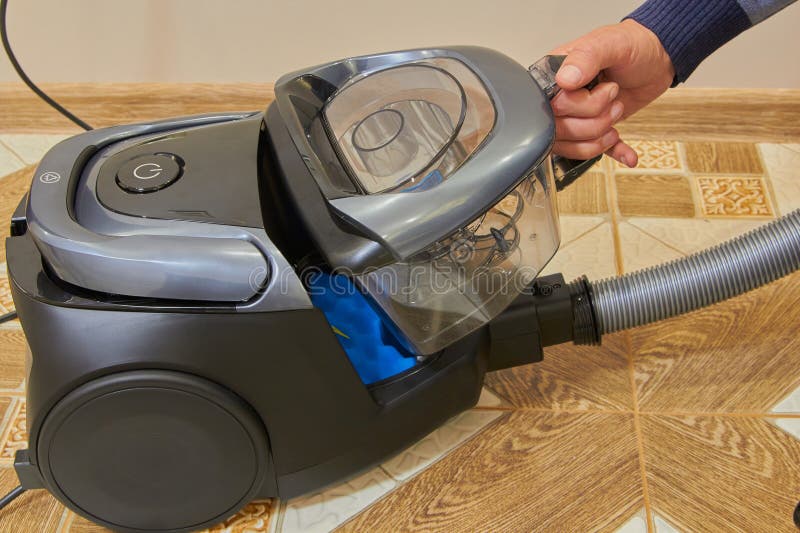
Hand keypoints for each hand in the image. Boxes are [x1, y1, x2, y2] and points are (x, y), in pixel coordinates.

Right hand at [550, 19, 675, 166]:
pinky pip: (593, 151)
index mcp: (554, 75)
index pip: (550, 107)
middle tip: (613, 97)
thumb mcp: (610, 43)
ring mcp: (574, 116)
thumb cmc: (633, 45)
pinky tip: (626, 153)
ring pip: (574, 146)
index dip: (577, 106)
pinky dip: (612, 152)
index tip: (601, 88)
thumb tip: (565, 80)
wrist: (658, 58)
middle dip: (595, 119)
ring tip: (617, 110)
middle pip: (561, 130)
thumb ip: (586, 57)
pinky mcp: (592, 129)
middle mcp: (559, 98)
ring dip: (602, 135)